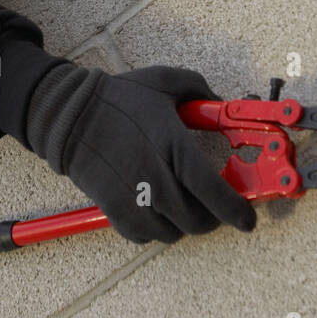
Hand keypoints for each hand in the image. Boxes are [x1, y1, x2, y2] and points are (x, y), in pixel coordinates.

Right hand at [24, 62, 256, 243]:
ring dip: (184, 224)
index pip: (212, 190)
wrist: (69, 115)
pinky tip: (156, 210)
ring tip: (183, 205)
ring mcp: (132, 197)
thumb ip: (200, 89)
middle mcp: (155, 176)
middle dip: (213, 218)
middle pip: (196, 220)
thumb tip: (223, 104)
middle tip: (213, 206)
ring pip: (173, 233)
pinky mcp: (113, 209)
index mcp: (172, 144)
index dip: (235, 210)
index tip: (247, 219)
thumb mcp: (164, 81)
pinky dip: (156, 230)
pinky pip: (145, 236)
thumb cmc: (119, 98)